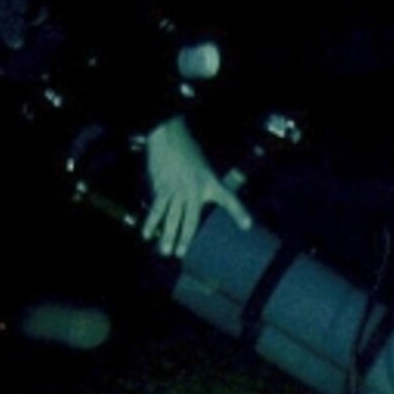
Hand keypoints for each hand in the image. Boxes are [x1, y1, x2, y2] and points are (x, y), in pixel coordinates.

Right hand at [142, 116, 252, 258]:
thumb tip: (239, 214)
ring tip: (165, 251)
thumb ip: (222, 193)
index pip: (228, 199)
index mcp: (208, 186)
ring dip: (166, 234)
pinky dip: (151, 222)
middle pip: (189, 219)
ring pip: (170, 216)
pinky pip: (156, 208)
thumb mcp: (210, 173)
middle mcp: (192, 191)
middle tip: (180, 254)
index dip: (238, 211)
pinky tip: (146, 234)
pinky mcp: (161, 188)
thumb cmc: (191, 156)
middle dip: (184, 237)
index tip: (247, 225)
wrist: (169, 138)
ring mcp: (175, 190)